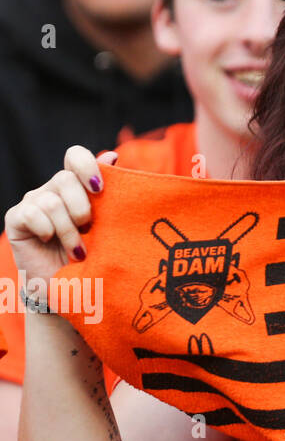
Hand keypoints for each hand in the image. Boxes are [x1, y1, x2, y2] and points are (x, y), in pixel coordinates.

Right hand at [3, 146, 115, 290]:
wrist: (67, 286)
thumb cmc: (90, 253)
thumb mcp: (105, 223)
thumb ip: (108, 191)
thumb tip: (111, 155)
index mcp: (76, 185)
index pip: (75, 156)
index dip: (87, 166)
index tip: (99, 189)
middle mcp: (52, 189)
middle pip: (65, 179)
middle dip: (82, 208)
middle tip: (88, 230)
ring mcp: (32, 202)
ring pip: (51, 201)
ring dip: (68, 230)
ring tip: (77, 250)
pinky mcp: (16, 218)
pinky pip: (32, 214)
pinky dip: (47, 230)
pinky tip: (50, 241)